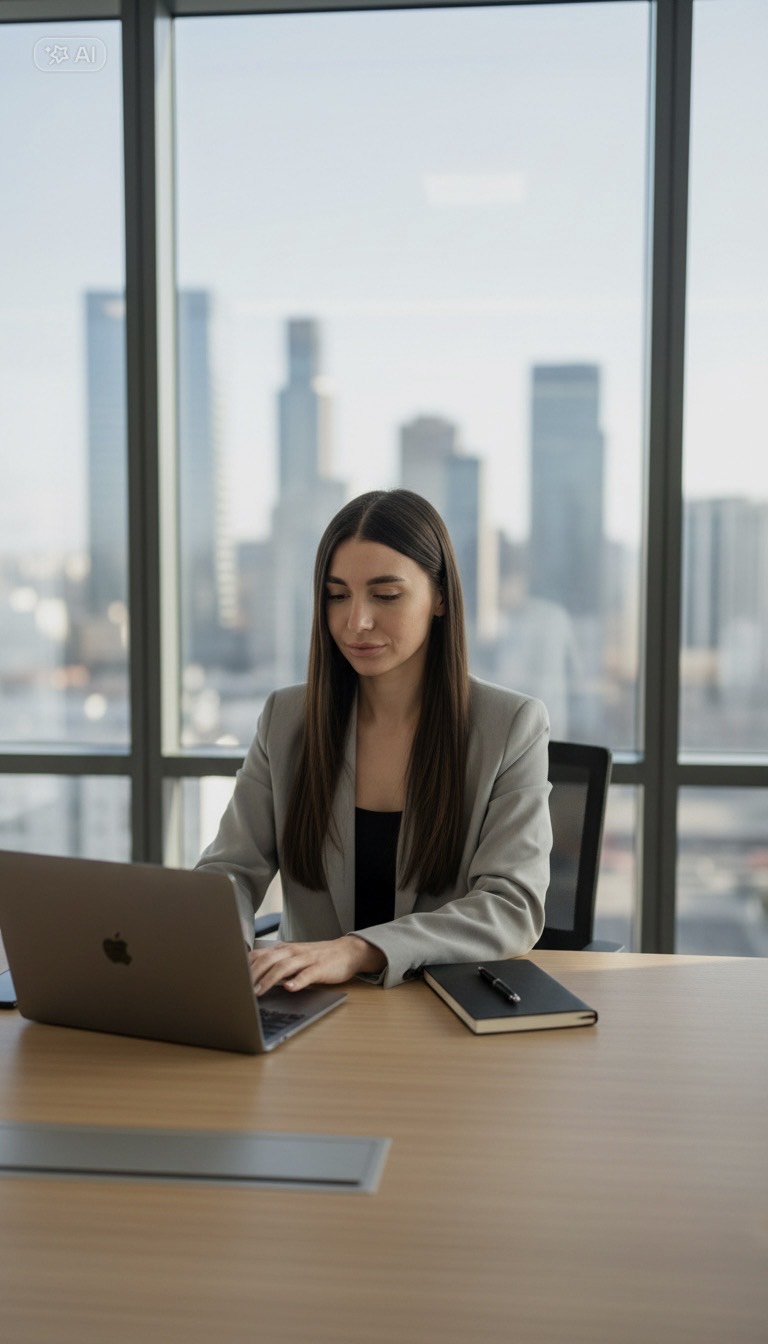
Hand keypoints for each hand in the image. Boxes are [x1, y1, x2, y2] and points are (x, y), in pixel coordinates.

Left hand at [248, 936, 385, 995]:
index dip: (246, 967)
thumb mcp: (294, 957)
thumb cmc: (318, 957)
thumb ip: (276, 962)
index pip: (260, 955)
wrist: (347, 952)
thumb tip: (252, 973)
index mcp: (285, 949)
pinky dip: (297, 981)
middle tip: (240, 989)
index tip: (232, 978)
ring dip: (269, 979)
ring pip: (284, 967)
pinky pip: (307, 974)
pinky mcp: (320, 969)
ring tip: (258, 992)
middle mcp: (293, 951)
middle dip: (252, 974)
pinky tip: (289, 988)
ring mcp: (307, 959)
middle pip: (268, 960)